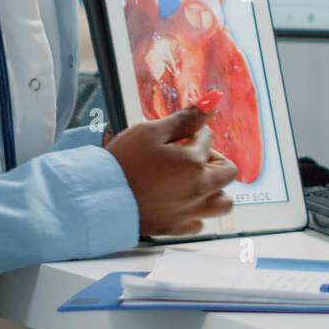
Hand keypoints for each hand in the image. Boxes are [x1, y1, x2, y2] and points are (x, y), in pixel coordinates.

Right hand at [104, 106, 236, 237]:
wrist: (99, 199)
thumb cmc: (123, 162)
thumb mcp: (151, 132)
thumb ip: (186, 118)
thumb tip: (213, 100)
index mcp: (194, 164)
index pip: (208, 139)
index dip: (192, 132)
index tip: (177, 135)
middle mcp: (199, 191)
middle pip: (228, 172)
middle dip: (213, 159)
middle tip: (189, 155)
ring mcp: (189, 213)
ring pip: (223, 203)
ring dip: (214, 189)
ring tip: (192, 180)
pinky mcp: (176, 229)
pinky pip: (200, 223)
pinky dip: (195, 212)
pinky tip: (178, 200)